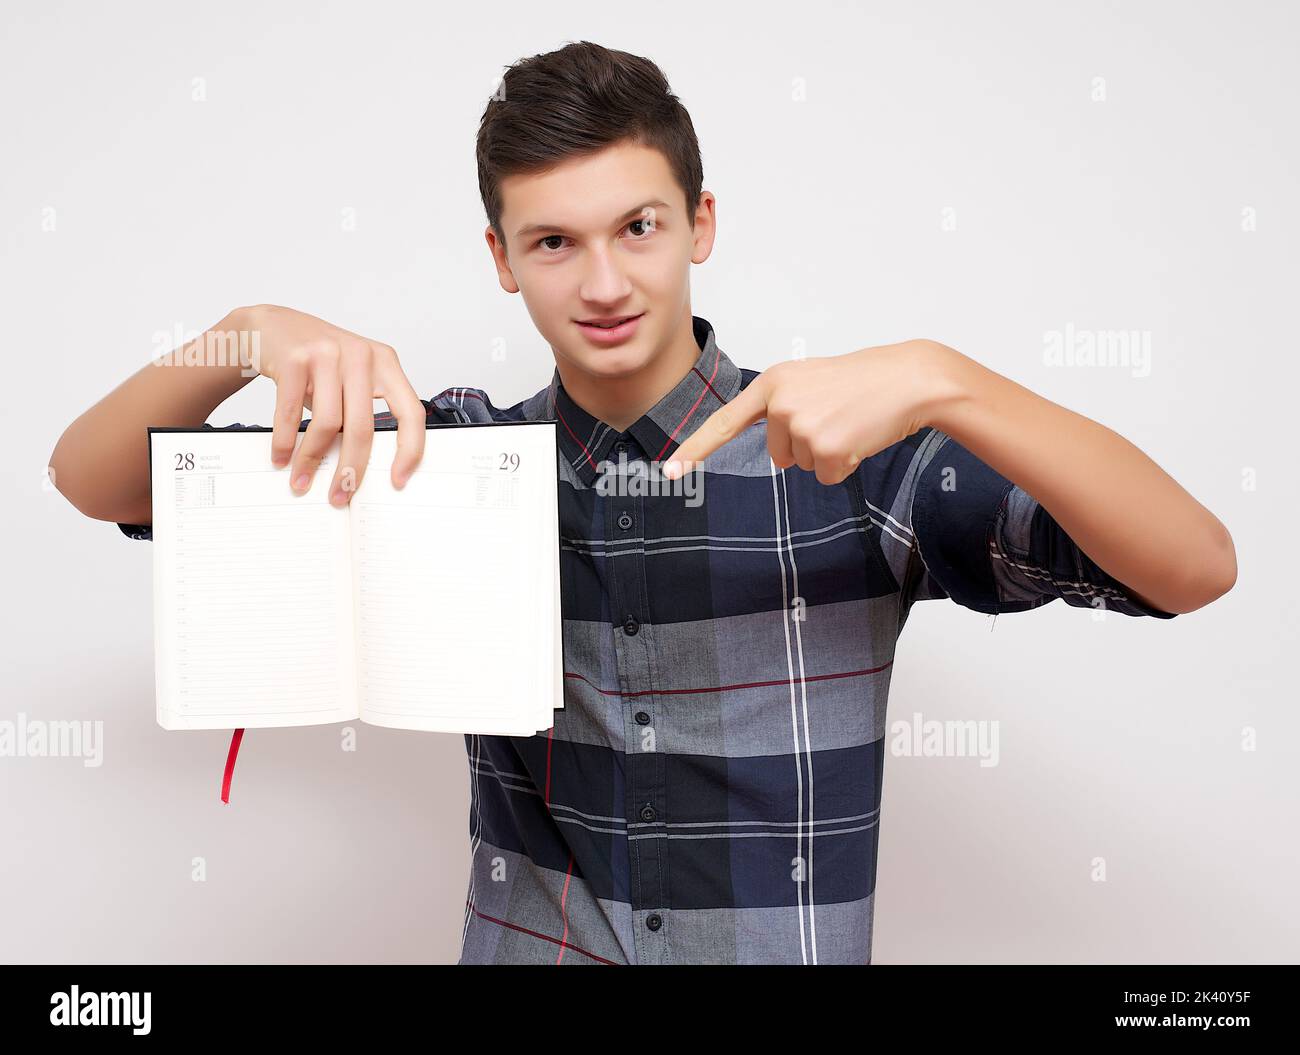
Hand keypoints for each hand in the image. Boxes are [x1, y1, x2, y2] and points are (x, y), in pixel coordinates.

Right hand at [240, 303, 426, 503]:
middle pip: (363, 427)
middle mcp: (361, 355)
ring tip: (301, 481)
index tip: (398, 480)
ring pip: (327, 424)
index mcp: (385, 363)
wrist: (272, 327)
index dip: (410, 450)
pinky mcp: (294, 358)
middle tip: (340, 496)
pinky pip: (291, 413)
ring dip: (311, 460)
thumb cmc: (318, 362)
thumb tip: (364, 468)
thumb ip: (362, 411)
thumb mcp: (350, 378)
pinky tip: (282, 457)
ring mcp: (327, 354)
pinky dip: (286, 441)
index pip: (411, 412)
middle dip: (351, 469)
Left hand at [663, 339, 956, 484]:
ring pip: (803, 466)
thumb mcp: (811, 382)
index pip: (725, 421)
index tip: (670, 470)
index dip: (696, 449)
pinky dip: (845, 465)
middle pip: (778, 454)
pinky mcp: (825, 448)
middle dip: (806, 445)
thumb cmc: (864, 382)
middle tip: (836, 417)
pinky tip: (860, 437)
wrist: (909, 380)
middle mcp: (781, 403)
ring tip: (850, 423)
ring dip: (828, 453)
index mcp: (773, 383)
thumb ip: (783, 408)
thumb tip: (778, 453)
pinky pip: (826, 476)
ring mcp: (802, 425)